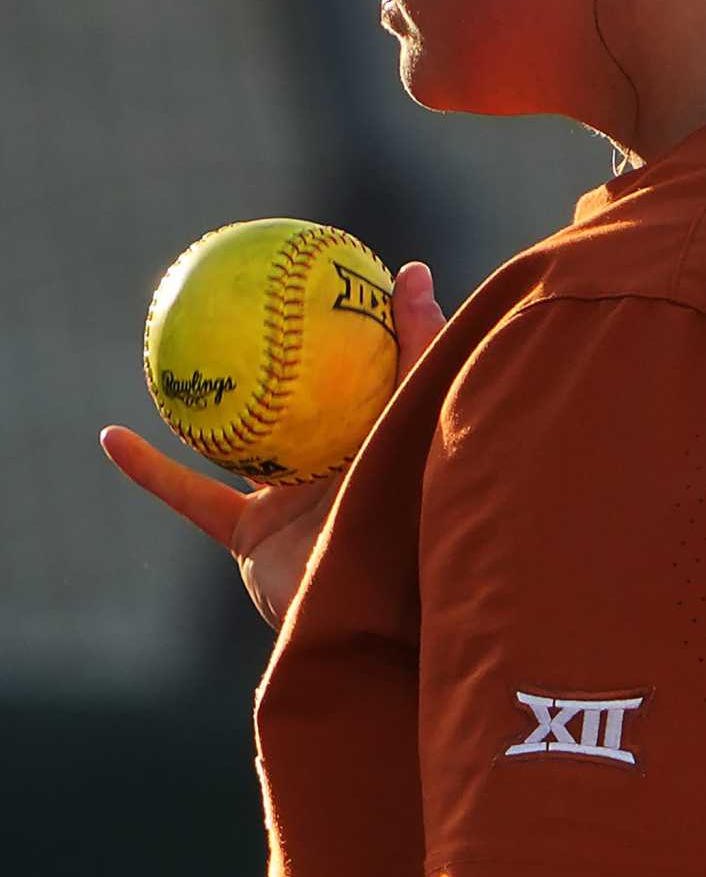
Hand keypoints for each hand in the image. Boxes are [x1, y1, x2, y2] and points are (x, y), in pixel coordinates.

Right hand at [101, 260, 446, 630]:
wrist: (376, 607)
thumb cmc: (412, 504)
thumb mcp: (421, 412)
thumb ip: (419, 344)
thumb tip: (410, 269)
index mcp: (378, 435)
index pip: (362, 371)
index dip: (348, 329)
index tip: (323, 278)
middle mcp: (333, 466)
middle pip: (297, 405)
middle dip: (272, 368)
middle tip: (235, 311)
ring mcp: (290, 505)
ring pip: (238, 447)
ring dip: (203, 414)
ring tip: (162, 362)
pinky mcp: (251, 539)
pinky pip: (192, 495)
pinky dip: (150, 470)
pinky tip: (112, 436)